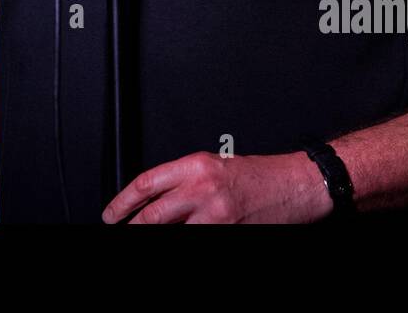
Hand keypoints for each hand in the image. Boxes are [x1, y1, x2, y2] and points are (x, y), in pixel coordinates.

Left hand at [101, 151, 334, 223]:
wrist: (295, 184)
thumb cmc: (260, 176)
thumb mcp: (216, 167)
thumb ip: (185, 182)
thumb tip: (156, 201)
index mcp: (196, 165)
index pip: (146, 183)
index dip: (122, 201)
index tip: (112, 213)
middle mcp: (203, 188)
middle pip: (153, 214)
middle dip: (134, 227)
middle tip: (123, 230)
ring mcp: (216, 214)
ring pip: (172, 232)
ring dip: (156, 236)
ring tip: (146, 237)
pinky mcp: (229, 231)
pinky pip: (197, 240)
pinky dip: (185, 241)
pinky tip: (183, 238)